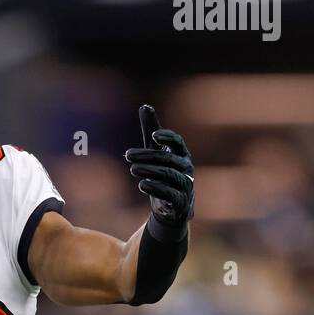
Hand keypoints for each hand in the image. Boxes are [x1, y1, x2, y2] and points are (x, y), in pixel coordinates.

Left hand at [125, 105, 193, 228]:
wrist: (171, 208)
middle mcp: (186, 169)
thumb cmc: (163, 174)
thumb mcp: (156, 152)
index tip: (152, 135)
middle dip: (147, 156)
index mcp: (182, 155)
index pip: (177, 143)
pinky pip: (169, 193)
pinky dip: (155, 188)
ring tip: (132, 169)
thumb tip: (145, 106)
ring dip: (149, 171)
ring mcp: (185, 186)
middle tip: (127, 155)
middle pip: (167, 159)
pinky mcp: (179, 202)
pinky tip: (142, 184)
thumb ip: (151, 131)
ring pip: (168, 176)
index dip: (167, 138)